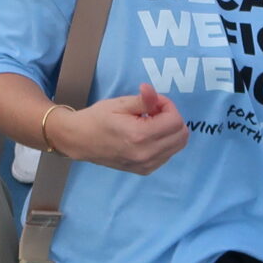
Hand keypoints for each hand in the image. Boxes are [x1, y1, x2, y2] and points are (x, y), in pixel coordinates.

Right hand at [57, 84, 188, 173]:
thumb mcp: (119, 104)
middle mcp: (147, 154)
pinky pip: (167, 155)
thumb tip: (154, 92)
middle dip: (172, 118)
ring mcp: (147, 165)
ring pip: (177, 146)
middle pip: (182, 136)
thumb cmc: (97, 119)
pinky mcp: (145, 170)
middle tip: (152, 111)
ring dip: (169, 131)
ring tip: (149, 123)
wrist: (80, 141)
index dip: (168, 106)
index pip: (175, 121)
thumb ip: (142, 100)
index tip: (153, 101)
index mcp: (140, 136)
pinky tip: (147, 135)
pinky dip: (164, 142)